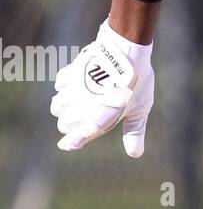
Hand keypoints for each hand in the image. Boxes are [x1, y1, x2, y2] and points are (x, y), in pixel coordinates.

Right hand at [51, 20, 153, 156]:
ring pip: (57, 105)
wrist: (124, 54)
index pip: (75, 138)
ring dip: (63, 107)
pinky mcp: (70, 74)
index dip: (70, 143)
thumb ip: (134, 132)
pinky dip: (63, 87)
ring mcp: (73, 91)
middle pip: (63, 124)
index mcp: (97, 121)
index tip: (65, 144)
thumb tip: (135, 154)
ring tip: (75, 103)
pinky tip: (74, 84)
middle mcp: (81, 109)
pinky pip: (59, 85)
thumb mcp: (139, 111)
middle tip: (79, 121)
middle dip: (69, 125)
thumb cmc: (136, 84)